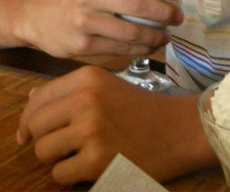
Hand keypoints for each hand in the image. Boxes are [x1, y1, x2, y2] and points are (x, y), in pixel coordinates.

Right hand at [17, 0, 183, 57]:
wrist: (33, 16)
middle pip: (138, 4)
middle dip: (165, 13)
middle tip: (178, 17)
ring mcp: (85, 22)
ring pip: (131, 31)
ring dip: (156, 36)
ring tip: (166, 36)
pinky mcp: (81, 45)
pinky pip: (119, 49)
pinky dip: (139, 49)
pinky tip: (148, 47)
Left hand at [17, 66, 213, 185]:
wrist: (178, 129)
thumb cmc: (142, 108)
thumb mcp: (108, 87)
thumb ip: (72, 91)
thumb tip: (31, 100)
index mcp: (88, 77)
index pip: (38, 98)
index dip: (29, 118)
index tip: (28, 132)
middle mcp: (86, 99)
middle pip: (36, 125)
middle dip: (44, 138)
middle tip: (63, 145)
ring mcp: (91, 129)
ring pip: (44, 151)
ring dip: (58, 158)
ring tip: (81, 154)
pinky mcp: (97, 159)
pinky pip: (60, 174)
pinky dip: (72, 175)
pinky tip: (93, 165)